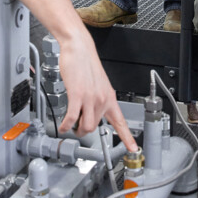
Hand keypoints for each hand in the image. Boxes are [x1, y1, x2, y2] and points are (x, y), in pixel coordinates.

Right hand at [56, 33, 138, 151]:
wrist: (79, 48)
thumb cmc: (86, 64)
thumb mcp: (98, 84)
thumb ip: (97, 99)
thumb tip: (91, 112)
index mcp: (109, 97)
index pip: (120, 121)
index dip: (128, 137)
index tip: (134, 149)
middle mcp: (102, 99)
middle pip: (95, 128)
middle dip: (84, 131)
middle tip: (77, 128)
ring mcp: (90, 98)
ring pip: (86, 126)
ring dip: (76, 130)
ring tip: (70, 126)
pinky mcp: (77, 95)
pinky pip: (72, 117)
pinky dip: (66, 125)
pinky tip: (63, 126)